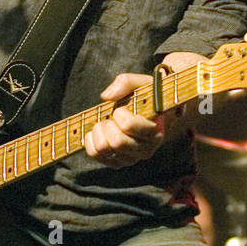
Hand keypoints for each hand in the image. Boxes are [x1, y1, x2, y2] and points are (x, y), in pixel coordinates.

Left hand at [85, 53, 203, 167]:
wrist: (149, 115)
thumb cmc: (146, 98)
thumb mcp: (141, 84)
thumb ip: (126, 83)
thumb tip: (106, 97)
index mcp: (155, 132)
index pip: (129, 126)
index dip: (120, 114)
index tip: (122, 109)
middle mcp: (146, 150)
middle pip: (117, 142)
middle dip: (108, 124)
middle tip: (112, 117)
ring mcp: (131, 159)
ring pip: (104, 149)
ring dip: (99, 132)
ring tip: (106, 123)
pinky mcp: (117, 163)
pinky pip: (95, 155)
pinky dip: (91, 141)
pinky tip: (99, 131)